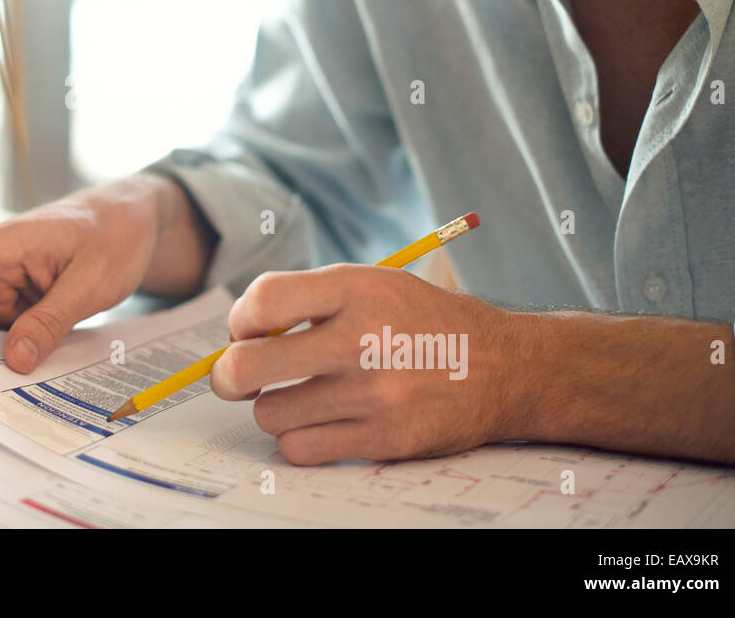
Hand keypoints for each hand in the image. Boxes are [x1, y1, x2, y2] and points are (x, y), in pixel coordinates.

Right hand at [0, 177, 165, 372]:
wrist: (132, 218)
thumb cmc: (114, 235)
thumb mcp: (89, 283)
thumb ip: (49, 322)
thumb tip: (14, 362)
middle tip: (12, 382)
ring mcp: (2, 280)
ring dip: (3, 352)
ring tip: (38, 368)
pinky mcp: (17, 294)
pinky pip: (4, 329)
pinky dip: (19, 346)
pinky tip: (44, 356)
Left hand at [210, 264, 532, 464]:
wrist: (506, 366)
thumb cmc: (423, 322)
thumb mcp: (373, 284)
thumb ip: (309, 300)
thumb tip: (237, 337)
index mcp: (357, 288)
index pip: (263, 301)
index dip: (239, 320)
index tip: (246, 332)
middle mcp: (363, 339)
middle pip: (247, 367)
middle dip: (229, 375)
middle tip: (239, 376)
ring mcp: (374, 394)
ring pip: (269, 414)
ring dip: (274, 409)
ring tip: (303, 397)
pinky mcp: (385, 439)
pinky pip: (300, 449)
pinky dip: (301, 440)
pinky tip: (323, 423)